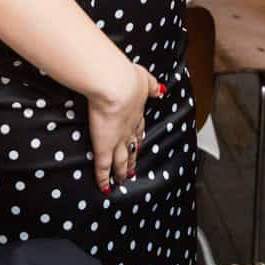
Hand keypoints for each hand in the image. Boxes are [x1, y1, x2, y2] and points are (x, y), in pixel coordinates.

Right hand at [87, 62, 162, 193]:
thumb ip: (152, 85)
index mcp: (137, 112)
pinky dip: (104, 178)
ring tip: (122, 181)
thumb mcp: (144, 78)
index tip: (140, 142)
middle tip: (134, 169)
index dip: (139, 137)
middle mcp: (129, 129)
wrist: (116, 86)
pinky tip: (105, 187)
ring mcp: (117, 140)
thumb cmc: (126, 78)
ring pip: (120, 161)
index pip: (139, 129)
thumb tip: (160, 90)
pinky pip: (103, 167)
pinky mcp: (104, 146)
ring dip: (122, 171)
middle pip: (132, 148)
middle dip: (133, 159)